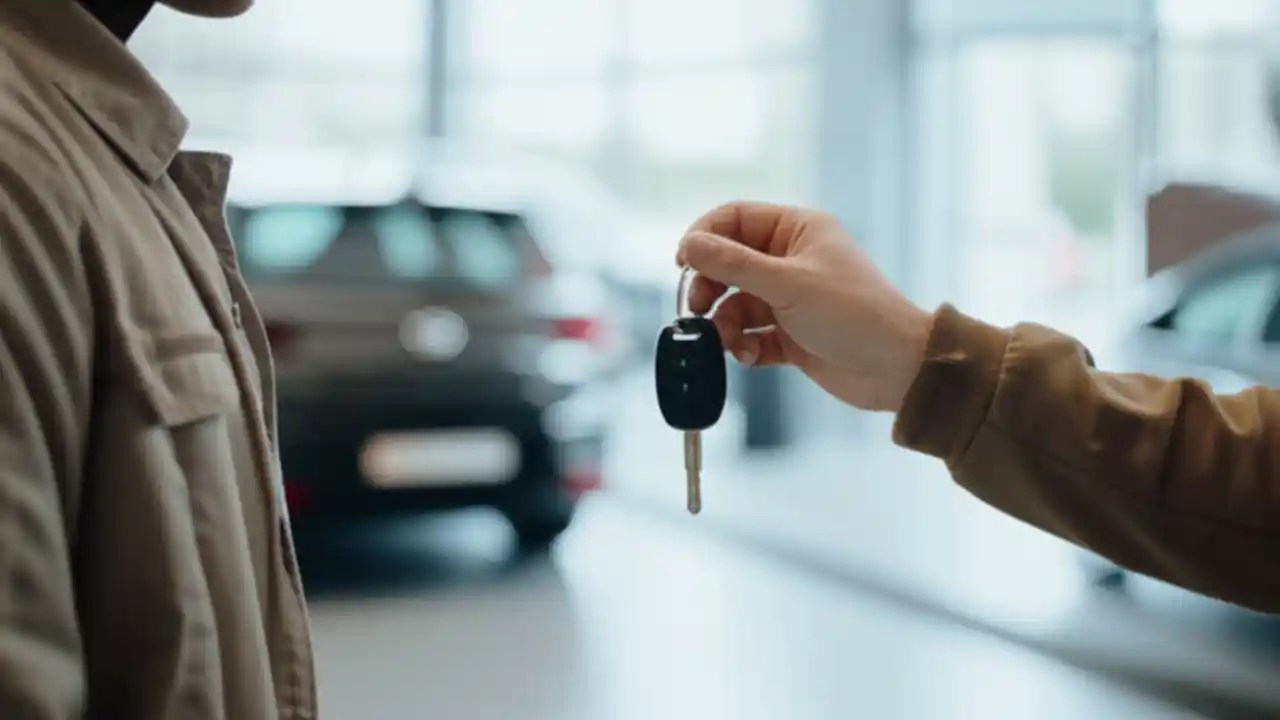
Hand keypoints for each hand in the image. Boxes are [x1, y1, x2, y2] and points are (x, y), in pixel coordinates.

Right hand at [676, 202, 932, 412]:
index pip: (734, 218)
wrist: (897, 370)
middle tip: (697, 309)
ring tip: (730, 342)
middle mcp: (791, 260)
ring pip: (735, 304)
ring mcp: (790, 299)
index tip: (682, 262)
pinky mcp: (791, 335)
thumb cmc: (854, 315)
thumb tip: (688, 244)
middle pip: (728, 263)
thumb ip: (733, 264)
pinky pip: (750, 335)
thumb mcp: (788, 284)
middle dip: (709, 287)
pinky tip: (750, 357)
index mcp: (798, 230)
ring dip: (725, 324)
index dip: (704, 237)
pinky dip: (743, 346)